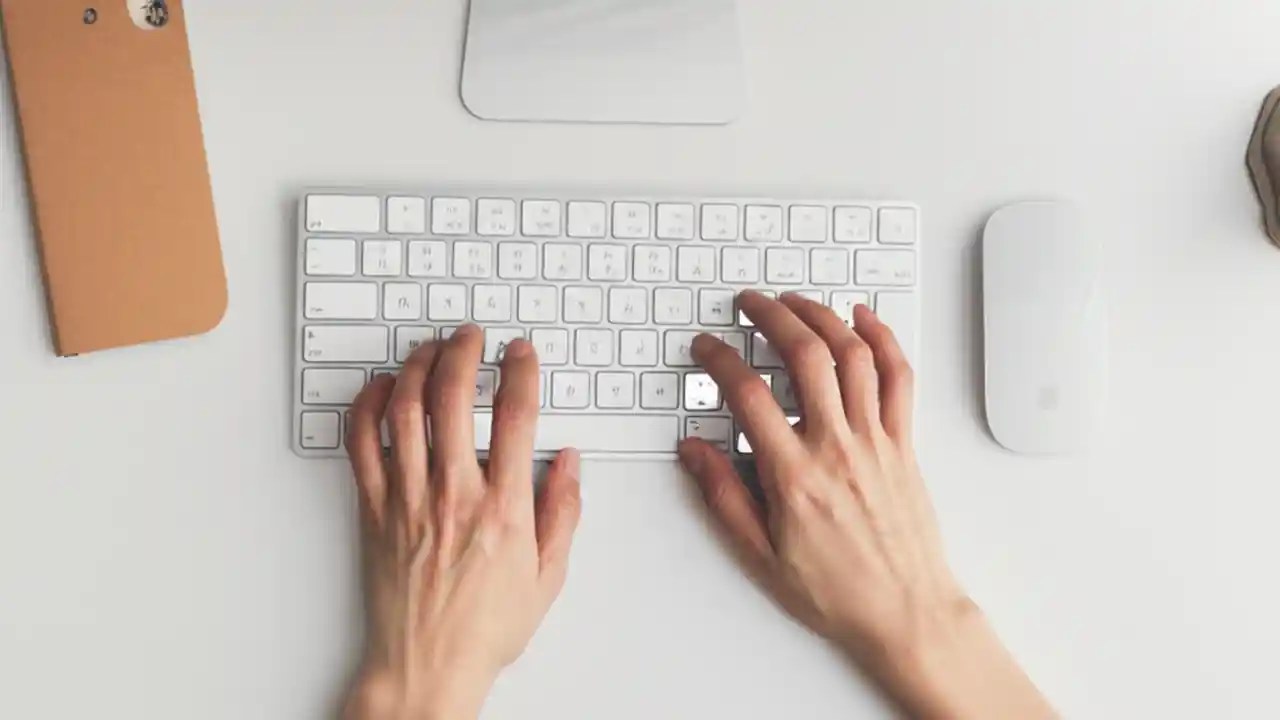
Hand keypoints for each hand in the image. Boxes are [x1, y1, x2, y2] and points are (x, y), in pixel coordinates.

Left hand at [341, 327, 581, 719]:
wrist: (426, 668)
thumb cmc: (483, 630)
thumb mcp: (548, 577)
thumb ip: (563, 514)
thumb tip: (569, 464)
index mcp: (503, 509)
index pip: (517, 417)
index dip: (521, 372)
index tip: (521, 353)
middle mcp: (454, 494)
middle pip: (455, 397)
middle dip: (465, 352)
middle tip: (472, 337)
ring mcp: (408, 499)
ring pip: (407, 410)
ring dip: (420, 366)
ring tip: (432, 349)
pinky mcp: (374, 510)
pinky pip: (362, 444)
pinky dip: (368, 406)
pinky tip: (383, 388)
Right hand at [679, 292, 1053, 719]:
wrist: (905, 612)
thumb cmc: (837, 591)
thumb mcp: (760, 554)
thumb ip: (724, 496)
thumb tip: (695, 451)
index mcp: (794, 476)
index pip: (749, 395)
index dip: (720, 360)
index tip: (707, 346)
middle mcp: (836, 448)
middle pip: (805, 357)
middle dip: (772, 316)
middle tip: (750, 303)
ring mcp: (875, 441)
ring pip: (853, 356)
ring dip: (822, 317)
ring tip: (797, 302)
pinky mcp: (903, 444)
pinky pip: (898, 379)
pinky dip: (883, 340)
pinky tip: (865, 320)